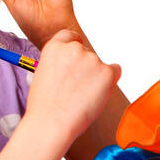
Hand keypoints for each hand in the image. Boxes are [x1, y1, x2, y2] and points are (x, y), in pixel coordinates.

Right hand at [24, 30, 121, 150]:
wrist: (51, 122)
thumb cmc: (45, 106)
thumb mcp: (44, 74)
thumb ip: (60, 63)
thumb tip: (75, 66)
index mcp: (54, 47)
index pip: (71, 37)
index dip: (76, 46)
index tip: (79, 57)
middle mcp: (74, 49)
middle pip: (88, 54)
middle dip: (87, 69)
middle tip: (78, 90)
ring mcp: (92, 59)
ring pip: (101, 66)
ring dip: (97, 78)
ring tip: (82, 97)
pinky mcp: (106, 71)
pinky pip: (116, 72)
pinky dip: (110, 83)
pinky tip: (97, 95)